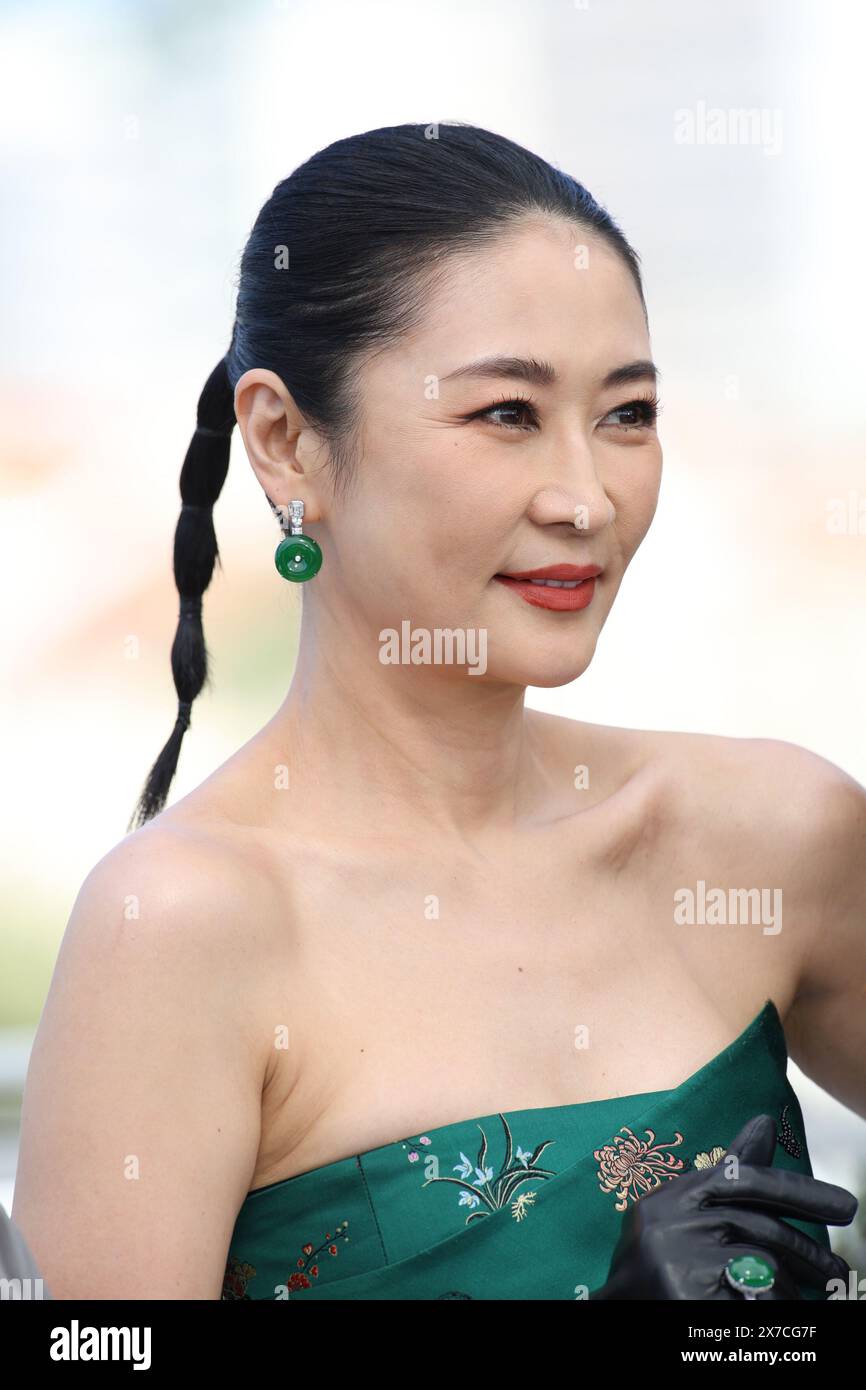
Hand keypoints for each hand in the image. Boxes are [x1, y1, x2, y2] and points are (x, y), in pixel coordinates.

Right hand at [589, 1113, 856, 1299]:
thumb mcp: (685, 1217)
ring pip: (762, 1265)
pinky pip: (752, 1298)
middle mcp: (667, 1221)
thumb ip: (725, 1177)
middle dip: (807, 1250)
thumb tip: (764, 1125)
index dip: (797, 1190)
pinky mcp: (684, 1294)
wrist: (617, 1313)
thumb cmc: (659, 1267)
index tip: (845, 1206)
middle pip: (759, 1226)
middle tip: (837, 1271)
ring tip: (795, 1300)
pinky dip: (770, 1307)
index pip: (741, 1180)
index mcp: (668, 1198)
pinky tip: (770, 1312)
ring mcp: (674, 1258)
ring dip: (787, 1289)